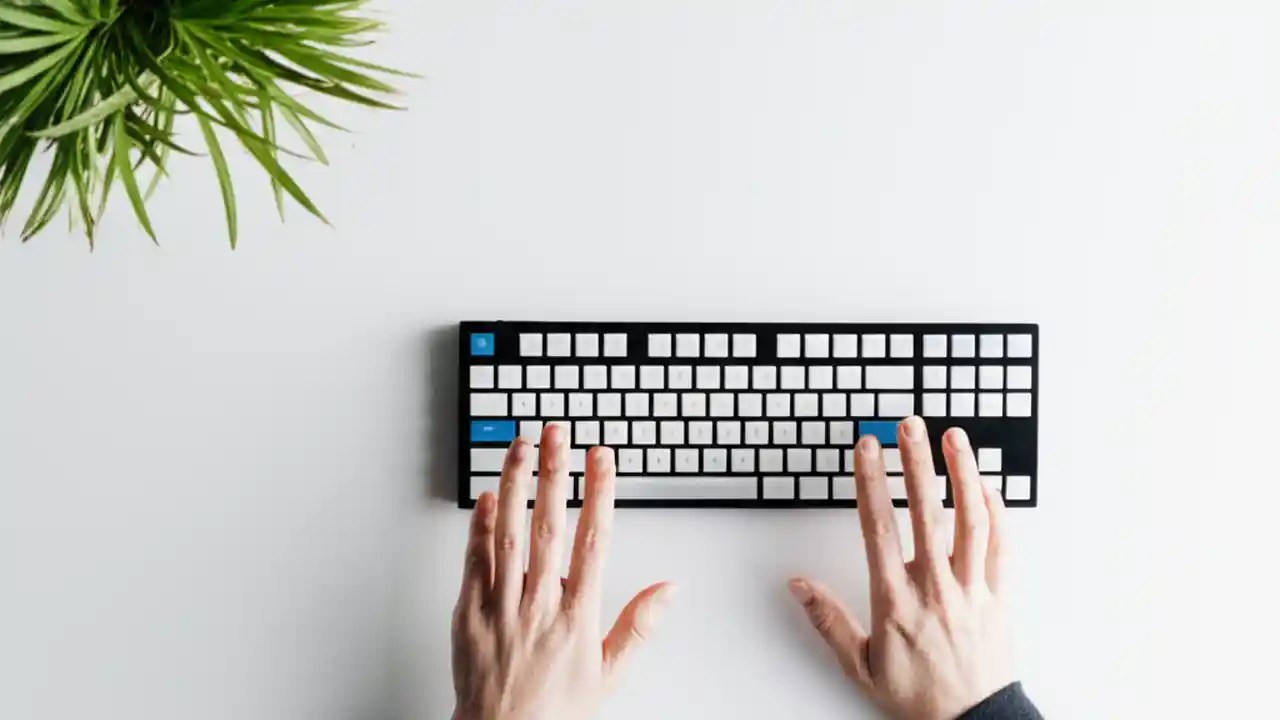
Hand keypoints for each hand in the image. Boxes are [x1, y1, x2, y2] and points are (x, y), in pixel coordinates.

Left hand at [451, 425, 673, 719]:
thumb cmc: (555, 713)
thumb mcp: (611, 674)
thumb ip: (639, 625)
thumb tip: (669, 589)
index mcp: (578, 616)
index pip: (594, 540)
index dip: (599, 493)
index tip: (602, 458)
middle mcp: (539, 604)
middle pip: (549, 524)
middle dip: (555, 472)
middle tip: (557, 432)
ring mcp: (500, 606)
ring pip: (508, 533)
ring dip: (515, 483)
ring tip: (520, 446)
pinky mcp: (468, 613)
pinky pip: (474, 559)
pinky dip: (480, 524)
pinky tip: (487, 495)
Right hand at [789, 416, 1014, 719]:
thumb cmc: (917, 695)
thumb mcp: (860, 665)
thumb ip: (828, 620)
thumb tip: (799, 586)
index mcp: (895, 600)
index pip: (879, 527)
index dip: (871, 482)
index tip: (866, 448)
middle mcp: (934, 587)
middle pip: (925, 511)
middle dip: (916, 461)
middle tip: (909, 425)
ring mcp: (970, 589)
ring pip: (970, 519)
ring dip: (962, 473)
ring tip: (954, 438)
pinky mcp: (998, 596)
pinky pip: (1001, 545)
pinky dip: (996, 511)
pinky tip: (985, 485)